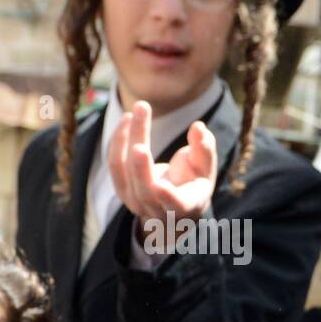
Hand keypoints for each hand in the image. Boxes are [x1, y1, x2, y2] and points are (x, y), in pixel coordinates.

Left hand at [109, 101, 216, 229]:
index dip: (168, 197)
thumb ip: (204, 149)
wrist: (172, 201)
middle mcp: (156, 210)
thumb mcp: (205, 167)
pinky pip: (115, 165)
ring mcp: (136, 203)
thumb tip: (198, 127)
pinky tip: (127, 119)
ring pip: (125, 173)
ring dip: (127, 140)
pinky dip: (118, 140)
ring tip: (137, 111)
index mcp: (184, 206)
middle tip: (140, 139)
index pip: (175, 205)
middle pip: (145, 189)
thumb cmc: (194, 180)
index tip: (159, 186)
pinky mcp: (122, 189)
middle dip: (140, 164)